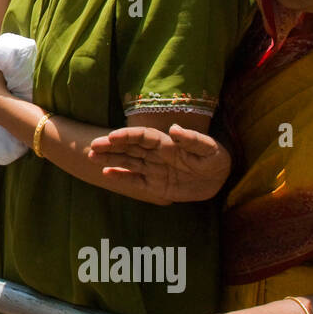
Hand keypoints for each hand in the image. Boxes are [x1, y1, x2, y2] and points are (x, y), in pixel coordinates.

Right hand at [87, 124, 231, 204]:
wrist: (220, 179)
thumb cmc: (216, 160)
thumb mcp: (209, 149)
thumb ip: (192, 139)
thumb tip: (173, 128)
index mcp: (167, 144)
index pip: (143, 137)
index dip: (127, 136)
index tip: (112, 137)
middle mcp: (156, 154)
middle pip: (130, 148)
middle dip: (111, 146)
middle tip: (93, 145)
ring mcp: (154, 169)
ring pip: (128, 162)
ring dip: (111, 159)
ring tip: (92, 156)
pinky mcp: (155, 185)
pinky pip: (134, 180)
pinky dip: (120, 177)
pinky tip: (106, 172)